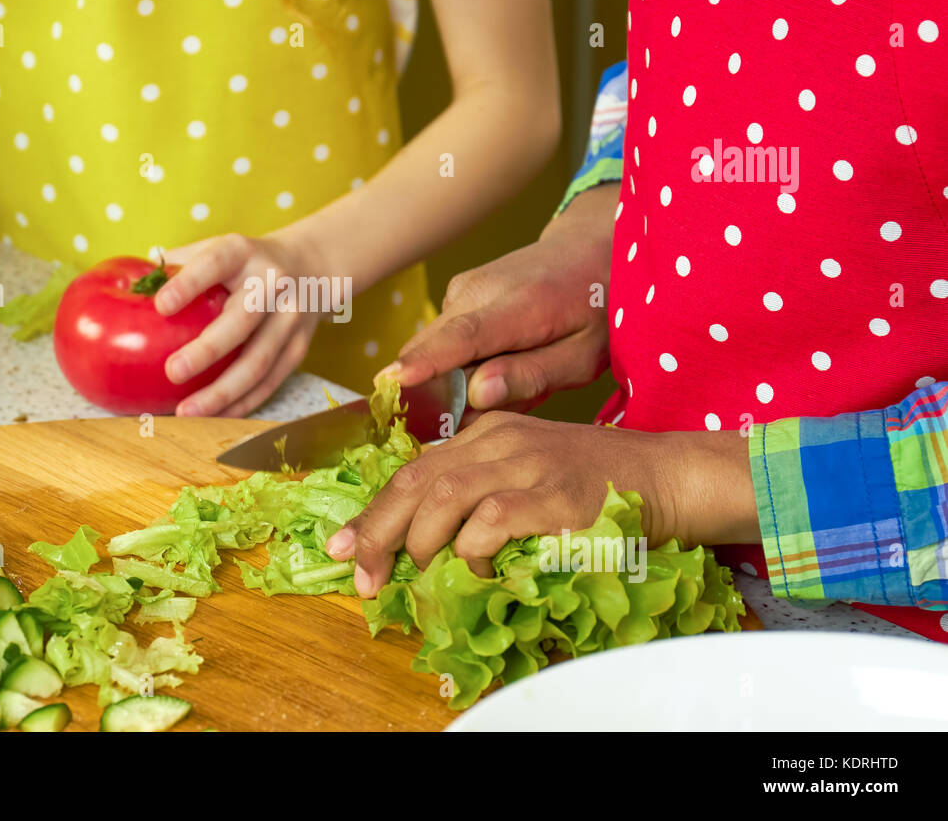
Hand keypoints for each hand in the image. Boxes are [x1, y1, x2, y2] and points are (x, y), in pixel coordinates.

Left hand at [155, 233, 324, 417]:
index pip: (215, 264)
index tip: (160, 306)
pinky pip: (270, 382)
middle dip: (208, 350)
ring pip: (259, 361)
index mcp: (243, 252)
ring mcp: (291, 318)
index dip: (189, 284)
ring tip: (186, 412)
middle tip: (172, 372)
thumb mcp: (216, 248)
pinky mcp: (299, 347)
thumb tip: (129, 289)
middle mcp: (272, 283)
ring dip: (222, 391)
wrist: (309, 267)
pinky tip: (214, 415)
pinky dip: (242, 403)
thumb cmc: (242, 263)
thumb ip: (176, 266)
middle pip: (242, 321)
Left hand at [325, 410, 759, 595]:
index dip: (372, 512)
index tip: (342, 546)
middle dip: (378, 530)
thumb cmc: (594, 488)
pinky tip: (476, 570)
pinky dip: (472, 550)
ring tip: (418, 574)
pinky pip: (492, 520)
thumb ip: (480, 492)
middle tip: (361, 572)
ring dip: (420, 543)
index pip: (413, 470)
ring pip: (444, 497)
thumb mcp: (527, 472)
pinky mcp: (555, 495)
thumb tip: (425, 541)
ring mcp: (528, 464)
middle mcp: (500, 440)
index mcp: (488, 433)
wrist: (665, 478)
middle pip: (416, 481)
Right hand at [382, 183, 618, 412]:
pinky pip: (442, 342)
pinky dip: (460, 364)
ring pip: (434, 350)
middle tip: (482, 415)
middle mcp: (479, 290)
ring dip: (456, 380)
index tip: (391, 383)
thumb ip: (532, 376)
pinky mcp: (454, 296)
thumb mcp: (583, 355)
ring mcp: (461, 290)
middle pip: (433, 350)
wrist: (591, 251)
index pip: (464, 336)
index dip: (426, 362)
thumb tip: (478, 394)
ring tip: (509, 379)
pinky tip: (499, 362)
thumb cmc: (595, 310)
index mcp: (522, 305)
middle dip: (440, 394)